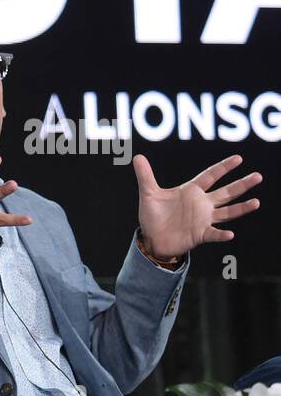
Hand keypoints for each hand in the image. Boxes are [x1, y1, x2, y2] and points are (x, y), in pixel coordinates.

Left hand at [134, 153, 261, 257]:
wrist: (152, 238)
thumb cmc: (153, 216)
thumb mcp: (148, 194)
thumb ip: (145, 176)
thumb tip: (137, 157)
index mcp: (191, 191)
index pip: (210, 176)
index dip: (223, 167)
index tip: (238, 158)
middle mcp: (202, 204)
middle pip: (226, 192)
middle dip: (241, 185)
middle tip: (258, 176)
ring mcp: (203, 219)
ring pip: (227, 212)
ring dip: (241, 208)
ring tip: (256, 202)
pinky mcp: (200, 234)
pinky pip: (213, 234)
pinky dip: (221, 234)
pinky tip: (230, 234)